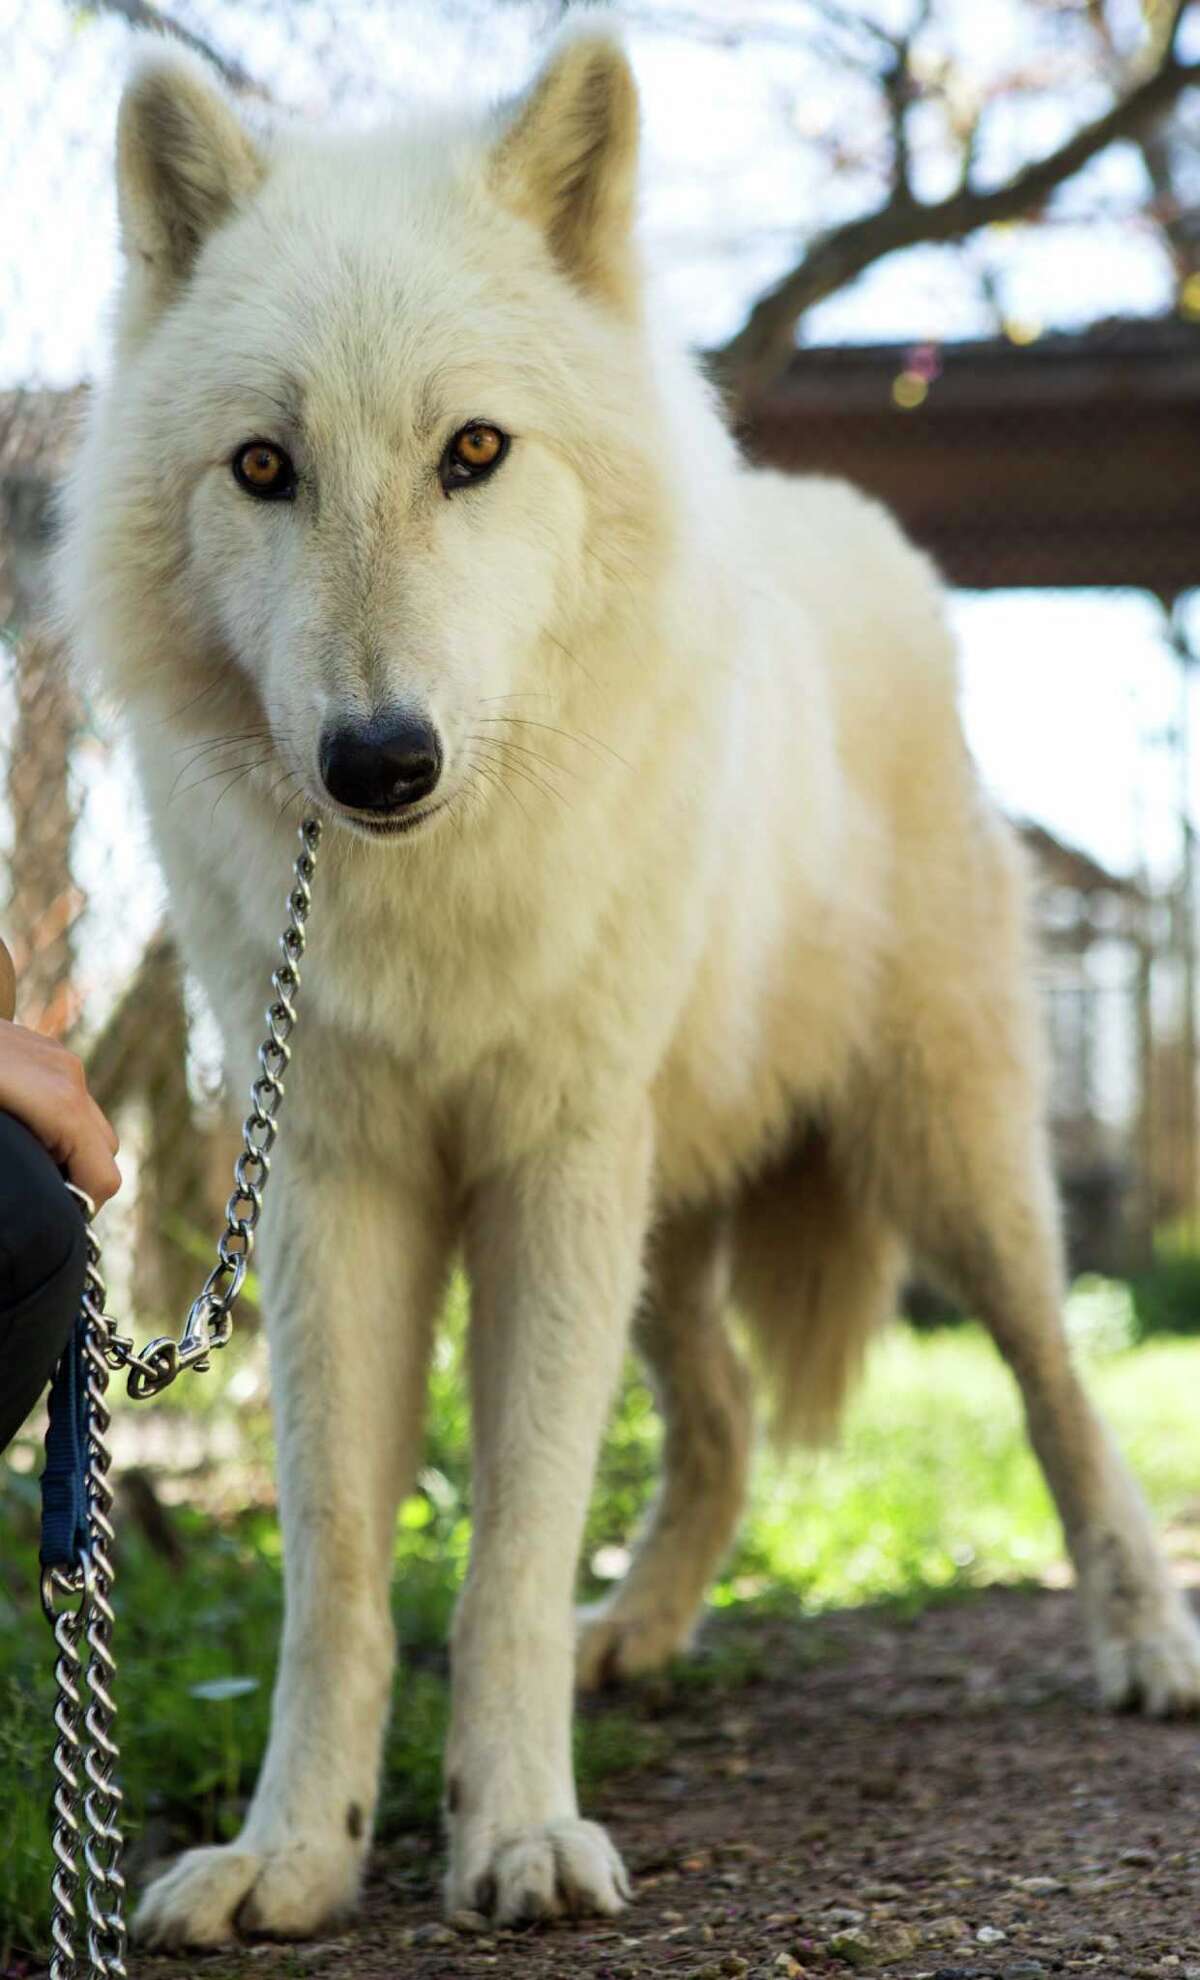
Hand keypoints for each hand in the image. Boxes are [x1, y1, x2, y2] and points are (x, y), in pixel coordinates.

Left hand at [0, 1019, 121, 1206]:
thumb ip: (15, 1168)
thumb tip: (29, 1209)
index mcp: (58, 1102)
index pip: (103, 1177)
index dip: (75, 1206)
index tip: (39, 1210)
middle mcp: (68, 1076)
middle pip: (102, 1152)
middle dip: (72, 1177)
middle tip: (27, 1188)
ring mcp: (58, 1057)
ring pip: (88, 1125)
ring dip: (61, 1150)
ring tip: (17, 1157)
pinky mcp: (44, 1048)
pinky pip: (68, 1099)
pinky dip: (51, 1124)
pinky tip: (11, 1124)